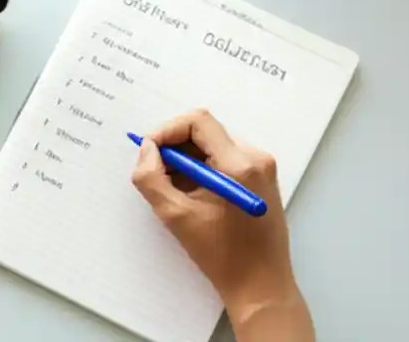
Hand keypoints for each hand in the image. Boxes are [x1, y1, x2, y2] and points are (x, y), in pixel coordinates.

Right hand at [130, 109, 312, 340]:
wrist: (261, 286)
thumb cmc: (221, 255)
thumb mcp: (175, 216)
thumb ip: (151, 177)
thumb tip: (146, 150)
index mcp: (239, 165)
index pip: (198, 121)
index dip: (167, 130)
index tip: (148, 151)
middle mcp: (256, 158)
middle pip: (205, 131)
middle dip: (174, 147)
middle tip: (156, 173)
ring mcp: (262, 168)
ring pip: (213, 145)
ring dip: (187, 160)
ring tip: (175, 190)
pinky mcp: (261, 179)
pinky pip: (224, 159)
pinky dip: (202, 169)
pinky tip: (194, 196)